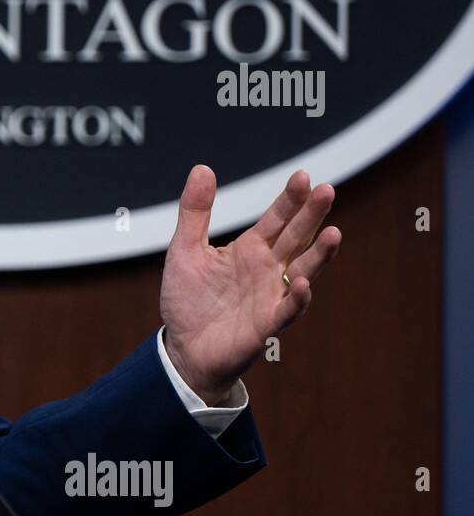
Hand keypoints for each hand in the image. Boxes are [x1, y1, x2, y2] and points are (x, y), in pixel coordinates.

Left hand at [160, 165, 341, 405]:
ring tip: (333, 233)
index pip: (277, 219)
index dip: (290, 199)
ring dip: (318, 254)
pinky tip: (301, 283)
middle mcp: (267, 269)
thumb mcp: (184, 249)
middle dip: (311, 216)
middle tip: (326, 190)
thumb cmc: (188, 300)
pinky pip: (286, 310)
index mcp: (250, 249)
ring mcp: (270, 296)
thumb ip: (195, 212)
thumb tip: (202, 168)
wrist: (182, 347)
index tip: (303, 177)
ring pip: (302, 271)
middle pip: (296, 238)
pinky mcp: (266, 325)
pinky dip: (296, 298)